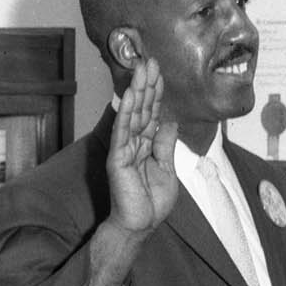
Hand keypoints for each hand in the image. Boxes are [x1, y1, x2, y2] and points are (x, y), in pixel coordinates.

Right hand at [105, 58, 177, 236]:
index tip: (160, 73)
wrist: (139, 225)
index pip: (152, 114)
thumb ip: (166, 144)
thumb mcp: (167, 169)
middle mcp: (134, 143)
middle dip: (147, 84)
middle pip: (142, 109)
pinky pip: (122, 131)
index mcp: (147, 146)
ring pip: (131, 115)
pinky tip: (129, 95)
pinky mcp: (116, 158)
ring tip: (140, 69)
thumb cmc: (151, 203)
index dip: (157, 94)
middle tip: (150, 60)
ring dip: (136, 91)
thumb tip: (169, 120)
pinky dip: (126, 112)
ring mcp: (124, 149)